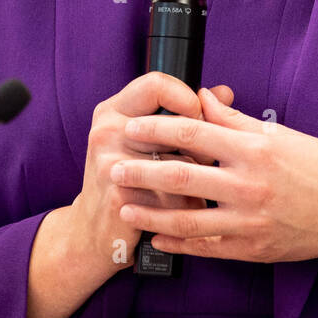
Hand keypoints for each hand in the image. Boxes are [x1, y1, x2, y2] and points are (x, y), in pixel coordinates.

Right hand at [68, 72, 234, 277]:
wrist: (93, 233)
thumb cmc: (130, 181)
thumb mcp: (148, 141)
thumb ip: (184, 113)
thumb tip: (224, 92)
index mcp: (113, 111)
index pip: (156, 84)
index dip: (187, 99)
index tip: (199, 119)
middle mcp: (106, 131)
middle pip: (175, 127)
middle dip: (200, 149)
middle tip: (206, 162)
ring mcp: (110, 165)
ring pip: (179, 166)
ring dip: (198, 182)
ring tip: (197, 189)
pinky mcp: (120, 197)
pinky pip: (173, 199)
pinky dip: (188, 208)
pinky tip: (183, 212)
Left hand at [108, 85, 317, 274]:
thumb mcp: (280, 134)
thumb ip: (235, 120)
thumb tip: (200, 98)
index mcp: (255, 149)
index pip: (195, 135)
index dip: (157, 130)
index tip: (132, 127)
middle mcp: (250, 185)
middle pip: (183, 177)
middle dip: (142, 172)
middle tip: (112, 167)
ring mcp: (251, 221)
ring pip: (188, 220)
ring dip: (152, 213)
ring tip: (124, 206)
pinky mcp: (254, 249)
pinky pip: (207, 247)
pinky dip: (179, 243)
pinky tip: (158, 237)